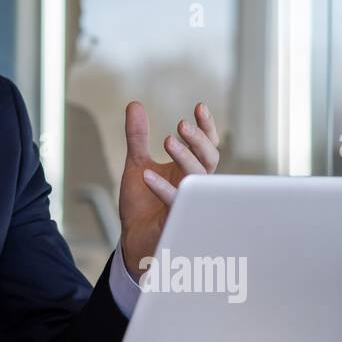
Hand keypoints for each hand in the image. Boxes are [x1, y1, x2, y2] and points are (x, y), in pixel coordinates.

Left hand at [118, 100, 219, 281]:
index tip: (199, 106)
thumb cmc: (142, 202)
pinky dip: (163, 187)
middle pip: (208, 159)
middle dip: (198, 140)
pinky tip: (148, 174)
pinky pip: (175, 202)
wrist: (133, 238)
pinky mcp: (175, 219)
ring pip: (198, 178)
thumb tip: (135, 104)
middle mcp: (192, 184)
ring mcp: (186, 201)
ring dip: (185, 157)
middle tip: (181, 124)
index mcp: (187, 169)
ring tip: (167, 140)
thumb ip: (138, 136)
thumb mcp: (137, 163)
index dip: (206, 127)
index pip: (205, 145)